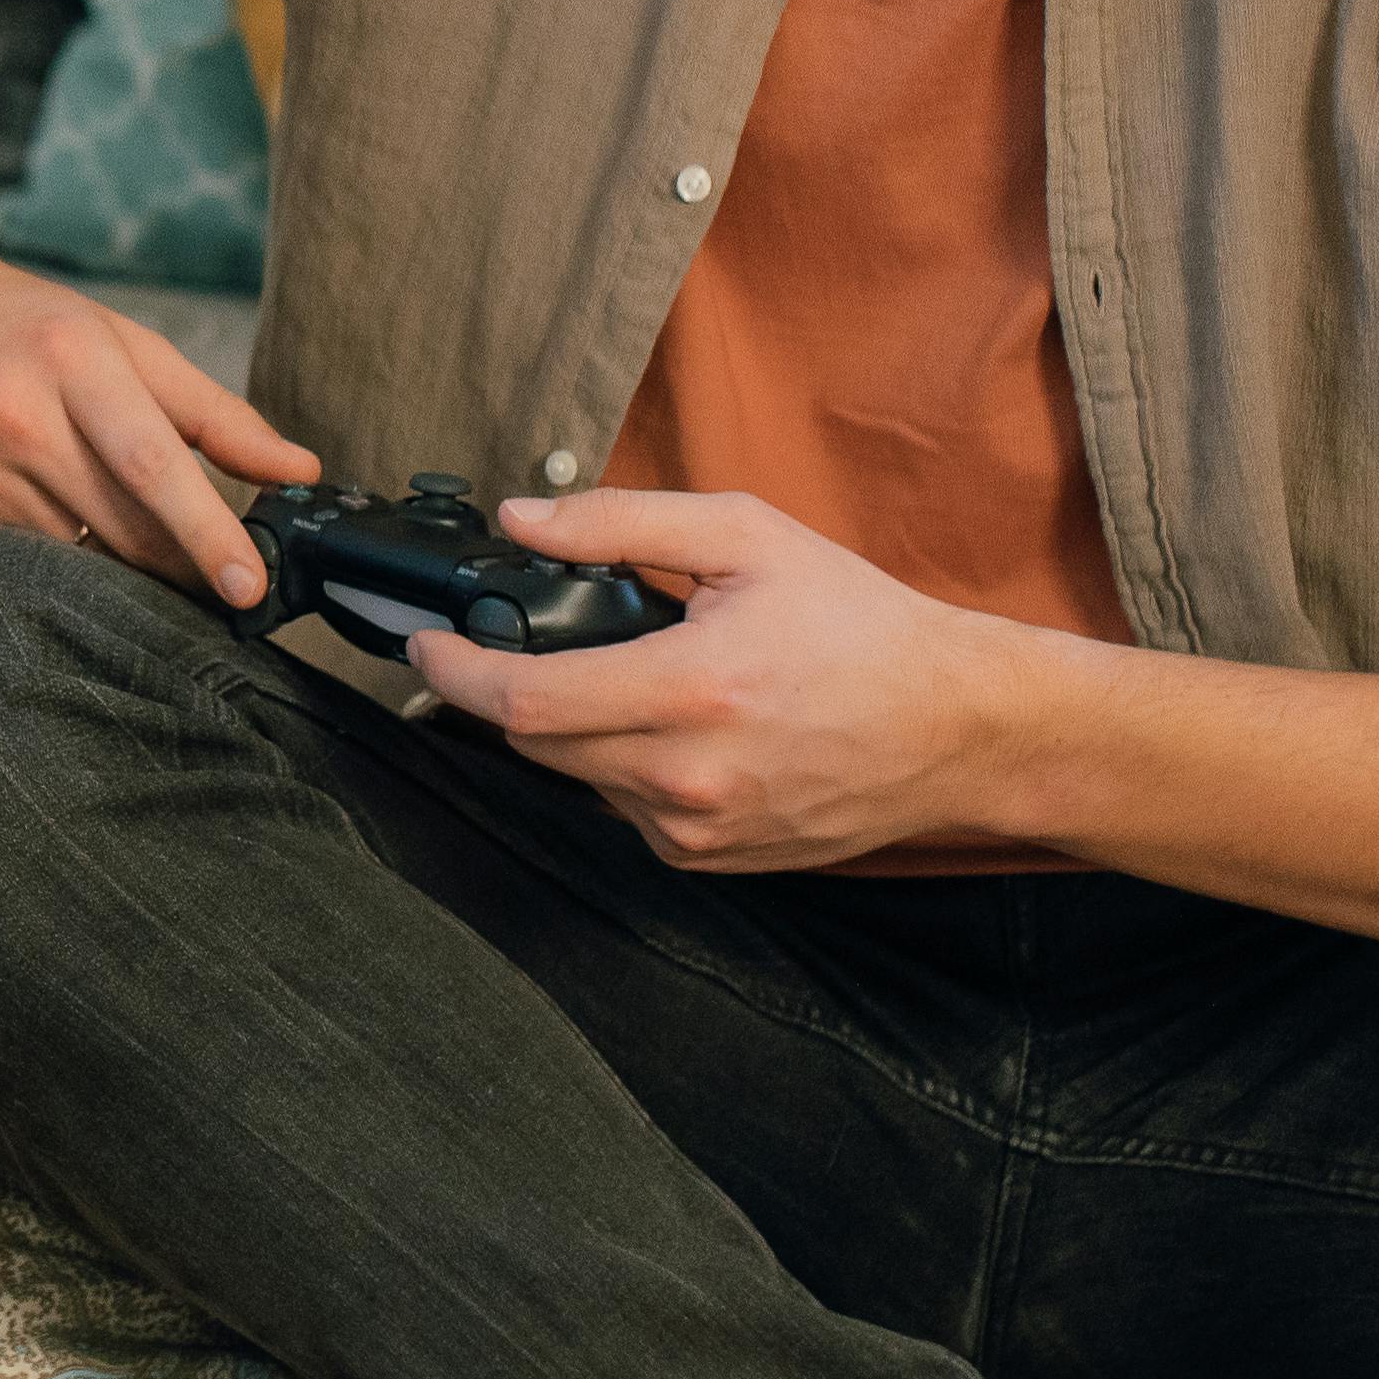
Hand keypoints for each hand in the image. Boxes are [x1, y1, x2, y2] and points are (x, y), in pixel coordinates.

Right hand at [0, 217, 322, 602]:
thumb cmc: (16, 325)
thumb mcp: (121, 341)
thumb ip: (214, 412)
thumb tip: (298, 472)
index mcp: (74, 362)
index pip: (154, 465)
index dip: (208, 534)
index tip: (250, 586)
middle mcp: (17, 420)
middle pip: (125, 530)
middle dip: (184, 569)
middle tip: (219, 584)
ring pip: (78, 564)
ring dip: (124, 577)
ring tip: (136, 556)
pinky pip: (23, 574)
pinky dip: (62, 577)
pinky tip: (73, 557)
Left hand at [401, 486, 1045, 867]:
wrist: (953, 727)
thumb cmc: (860, 626)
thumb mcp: (748, 538)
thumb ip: (622, 522)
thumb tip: (523, 520)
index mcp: (690, 690)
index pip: (521, 700)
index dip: (453, 671)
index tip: (425, 642)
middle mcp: (686, 776)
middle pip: (534, 743)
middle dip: (511, 692)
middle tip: (521, 646)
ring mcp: (697, 830)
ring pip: (577, 777)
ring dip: (575, 729)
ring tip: (635, 679)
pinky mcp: (711, 859)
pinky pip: (625, 809)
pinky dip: (624, 766)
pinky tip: (678, 729)